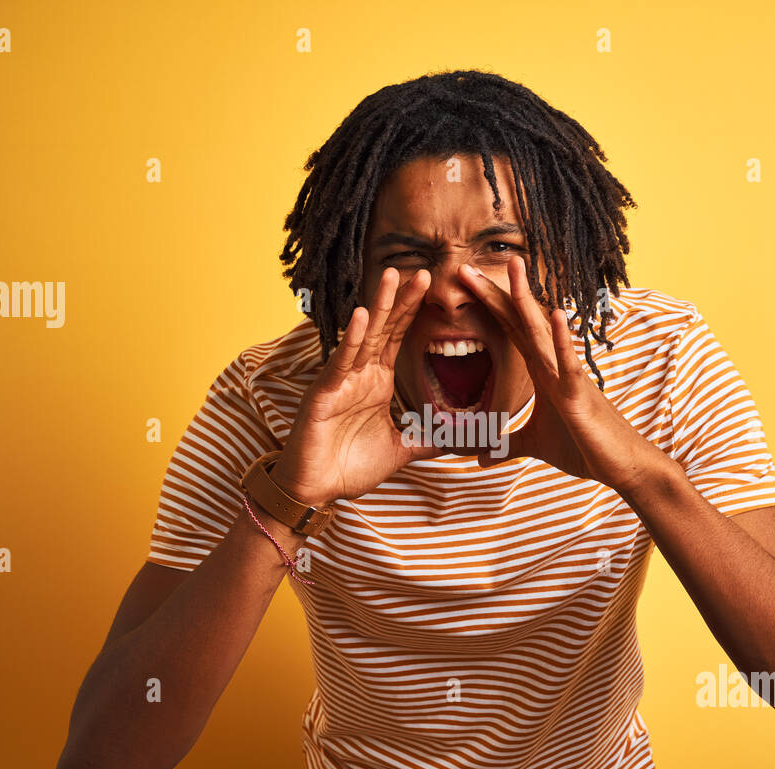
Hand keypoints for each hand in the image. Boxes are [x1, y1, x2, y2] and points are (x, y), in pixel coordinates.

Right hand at [270, 267, 443, 506]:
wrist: (315, 490)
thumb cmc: (348, 467)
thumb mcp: (399, 451)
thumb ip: (426, 441)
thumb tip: (458, 439)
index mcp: (376, 382)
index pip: (397, 338)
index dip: (413, 312)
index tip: (432, 286)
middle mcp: (359, 375)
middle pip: (384, 329)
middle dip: (402, 300)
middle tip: (424, 271)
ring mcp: (340, 381)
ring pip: (362, 337)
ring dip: (378, 306)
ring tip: (391, 276)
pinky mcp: (324, 394)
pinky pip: (340, 363)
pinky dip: (350, 340)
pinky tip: (361, 317)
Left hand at [457, 257, 663, 495]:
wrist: (621, 464)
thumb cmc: (584, 447)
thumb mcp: (535, 445)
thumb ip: (507, 445)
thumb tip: (482, 457)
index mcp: (542, 371)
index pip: (510, 330)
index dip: (488, 306)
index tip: (464, 282)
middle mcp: (553, 364)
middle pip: (519, 321)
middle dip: (494, 294)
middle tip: (465, 266)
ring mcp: (567, 376)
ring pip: (541, 332)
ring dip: (526, 299)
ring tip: (513, 266)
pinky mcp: (579, 395)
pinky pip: (569, 363)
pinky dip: (561, 340)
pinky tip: (555, 314)